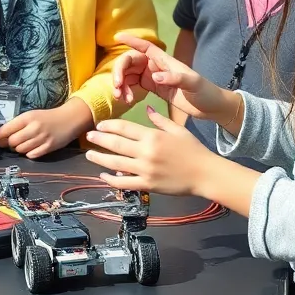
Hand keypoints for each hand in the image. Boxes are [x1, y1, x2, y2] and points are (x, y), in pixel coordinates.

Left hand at [0, 99, 92, 158]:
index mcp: (27, 118)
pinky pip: (31, 155)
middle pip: (12, 142)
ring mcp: (42, 139)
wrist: (69, 119)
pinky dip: (28, 153)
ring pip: (20, 150)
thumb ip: (17, 125)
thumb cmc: (46, 117)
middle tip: (7, 143)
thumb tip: (0, 138)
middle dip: (7, 144)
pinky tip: (31, 148)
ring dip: (17, 149)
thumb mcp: (31, 116)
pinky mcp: (48, 148)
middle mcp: (33, 128)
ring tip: (22, 144)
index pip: (6, 129)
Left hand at [85, 107, 213, 195]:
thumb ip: (160, 120)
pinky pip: (125, 183)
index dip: (109, 126)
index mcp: (153, 136)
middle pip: (116, 144)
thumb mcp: (178, 130)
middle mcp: (146, 152)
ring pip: (116, 164)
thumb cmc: (194, 150)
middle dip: (99, 140)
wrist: (206, 174)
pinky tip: (104, 176)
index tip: (99, 125)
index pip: (124, 128)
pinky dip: (112, 180)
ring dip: (99, 159)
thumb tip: (147, 109)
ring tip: (89, 155)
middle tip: (88, 136)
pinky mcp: (148, 185)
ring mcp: (146, 170)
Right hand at [111, 32, 229, 120]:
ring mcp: (152, 77)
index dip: (131, 40)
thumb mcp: (193, 84)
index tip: (117, 37)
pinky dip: (126, 92)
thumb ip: (175, 78)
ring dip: (121, 85)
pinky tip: (127, 101)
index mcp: (164, 61)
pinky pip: (133, 86)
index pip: (145, 47)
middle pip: (130, 62)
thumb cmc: (204, 92)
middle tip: (117, 87)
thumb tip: (154, 77)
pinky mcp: (152, 88)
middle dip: (119, 72)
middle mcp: (155, 66)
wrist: (210, 107)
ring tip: (121, 98)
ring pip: (128, 76)